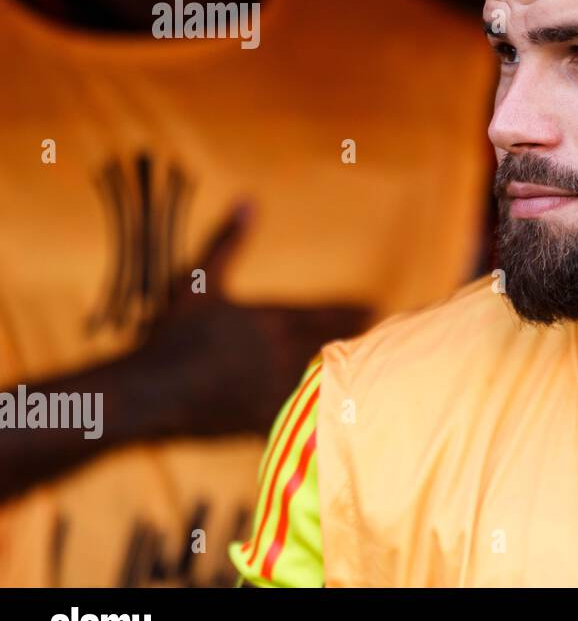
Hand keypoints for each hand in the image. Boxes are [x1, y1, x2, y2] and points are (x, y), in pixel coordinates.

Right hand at [134, 203, 369, 437]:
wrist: (147, 389)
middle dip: (359, 341)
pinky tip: (343, 421)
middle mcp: (280, 351)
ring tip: (374, 373)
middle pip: (333, 346)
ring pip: (325, 380)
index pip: (325, 314)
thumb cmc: (172, 333)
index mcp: (271, 318)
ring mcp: (274, 387)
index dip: (351, 312)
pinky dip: (322, 420)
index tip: (374, 308)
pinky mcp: (264, 419)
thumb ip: (229, 241)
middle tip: (387, 338)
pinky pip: (302, 420)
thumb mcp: (200, 280)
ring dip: (350, 375)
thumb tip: (248, 199)